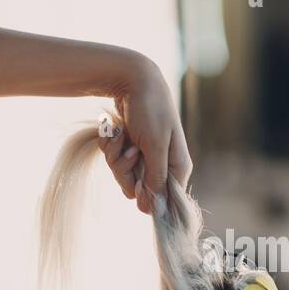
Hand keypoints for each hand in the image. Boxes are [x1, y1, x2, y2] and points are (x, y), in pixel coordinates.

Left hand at [106, 54, 191, 212]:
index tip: (138, 181)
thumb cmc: (150, 109)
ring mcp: (144, 157)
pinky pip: (115, 161)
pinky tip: (116, 130)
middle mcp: (162, 165)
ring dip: (115, 155)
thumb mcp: (154, 145)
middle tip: (129, 149)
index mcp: (177, 167)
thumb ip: (156, 178)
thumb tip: (156, 210)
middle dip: (126, 170)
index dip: (148, 195)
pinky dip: (111, 146)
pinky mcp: (130, 149)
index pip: (166, 200)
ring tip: (121, 134)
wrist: (133, 79)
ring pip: (123, 176)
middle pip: (138, 190)